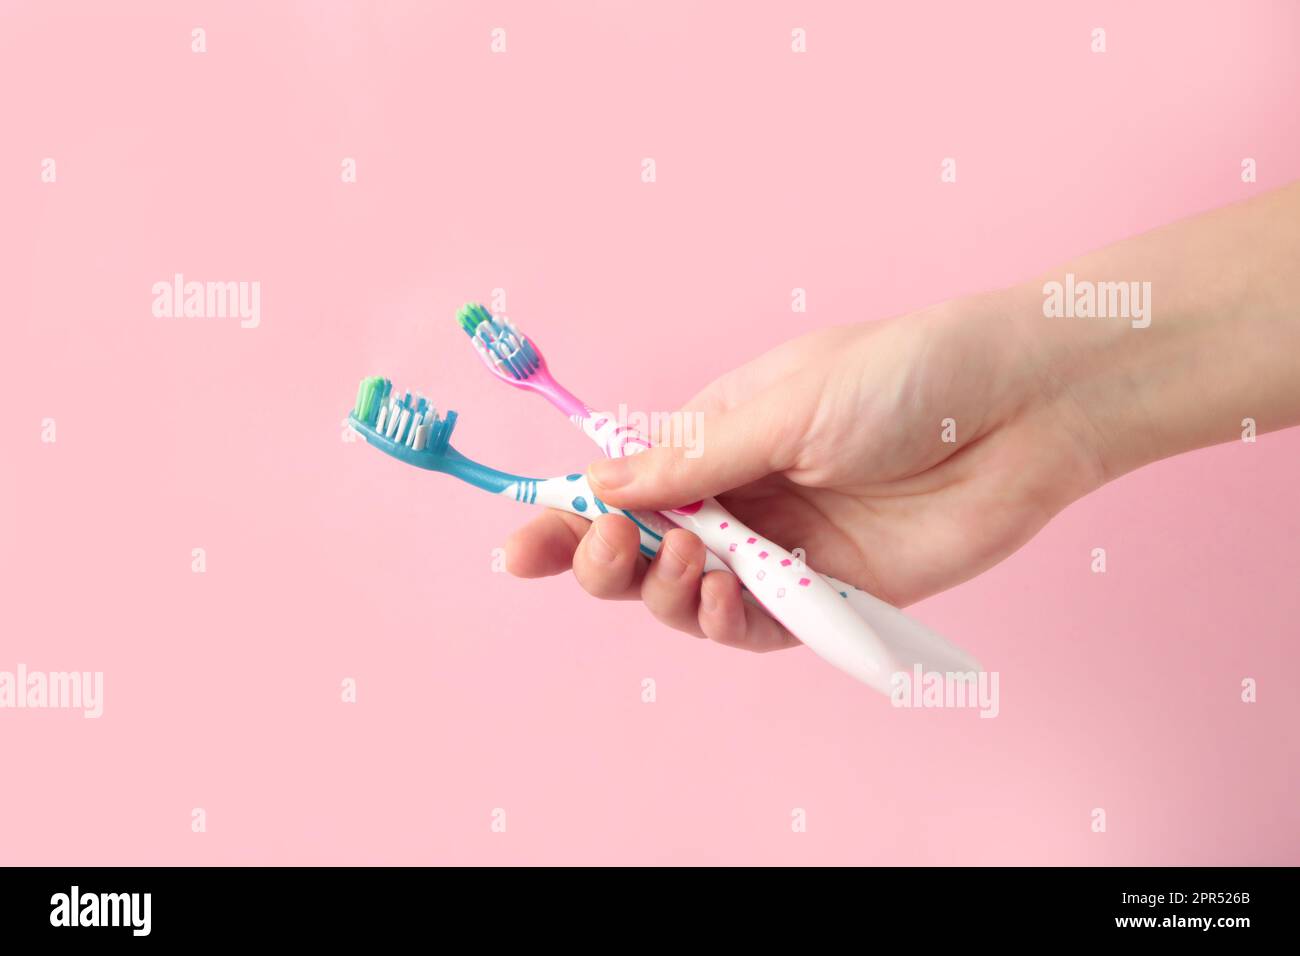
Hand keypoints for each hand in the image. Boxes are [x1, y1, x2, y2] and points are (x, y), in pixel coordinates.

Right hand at [505, 290, 1104, 650]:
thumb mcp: (785, 404)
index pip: (622, 484)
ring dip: (661, 591)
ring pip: (685, 598)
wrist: (1022, 408)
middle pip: (639, 550)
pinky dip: (719, 622)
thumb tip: (598, 483)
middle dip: (604, 559)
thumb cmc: (907, 375)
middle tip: (612, 545)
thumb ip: (694, 459)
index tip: (520, 547)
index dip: (566, 517)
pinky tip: (716, 595)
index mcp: (717, 436)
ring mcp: (782, 549)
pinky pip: (752, 627)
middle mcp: (740, 496)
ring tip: (684, 564)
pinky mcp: (829, 595)